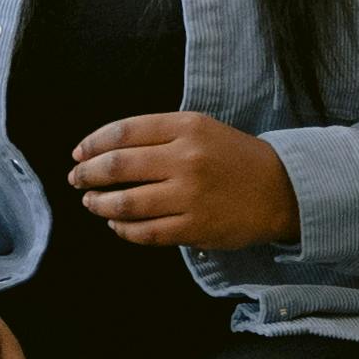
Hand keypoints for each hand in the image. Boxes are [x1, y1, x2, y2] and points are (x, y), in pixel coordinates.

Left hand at [65, 113, 299, 251]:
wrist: (282, 190)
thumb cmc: (235, 158)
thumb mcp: (203, 129)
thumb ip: (160, 134)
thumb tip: (106, 150)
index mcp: (186, 127)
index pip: (123, 131)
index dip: (93, 144)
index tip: (78, 154)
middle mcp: (186, 159)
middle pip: (117, 166)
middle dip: (87, 175)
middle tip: (76, 180)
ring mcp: (190, 195)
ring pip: (126, 203)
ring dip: (100, 204)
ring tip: (92, 203)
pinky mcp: (195, 228)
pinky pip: (145, 232)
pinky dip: (123, 230)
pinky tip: (117, 226)